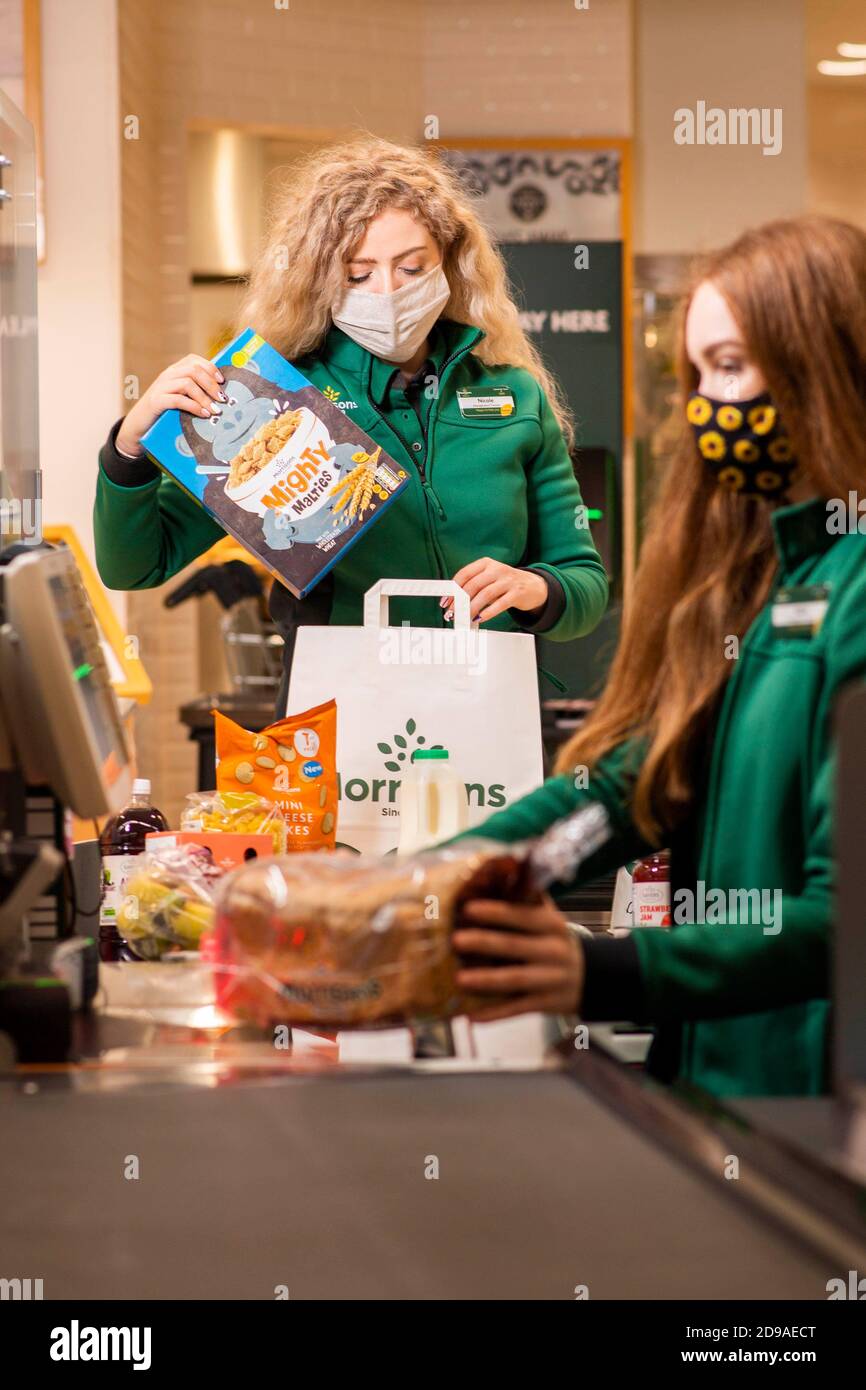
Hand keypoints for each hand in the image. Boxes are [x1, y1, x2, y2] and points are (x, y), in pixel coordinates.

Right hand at [115, 354, 226, 457]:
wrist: (139, 425)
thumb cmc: (165, 412)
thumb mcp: (181, 398)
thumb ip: (195, 392)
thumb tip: (220, 394)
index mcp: (174, 371)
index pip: (194, 360)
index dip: (210, 368)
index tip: (222, 381)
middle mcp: (167, 375)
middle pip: (194, 370)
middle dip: (211, 384)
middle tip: (222, 399)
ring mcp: (160, 387)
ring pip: (187, 383)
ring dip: (205, 397)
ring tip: (216, 410)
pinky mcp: (156, 401)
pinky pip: (178, 400)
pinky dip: (194, 407)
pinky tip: (204, 414)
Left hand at [443, 557, 546, 622]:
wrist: (534, 586)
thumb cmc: (506, 584)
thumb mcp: (489, 579)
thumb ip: (474, 586)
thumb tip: (453, 602)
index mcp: (486, 563)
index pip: (465, 574)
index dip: (453, 589)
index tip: (445, 602)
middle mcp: (497, 569)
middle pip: (473, 585)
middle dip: (460, 602)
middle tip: (453, 614)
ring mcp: (508, 580)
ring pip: (485, 595)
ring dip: (472, 608)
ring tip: (465, 618)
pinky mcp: (518, 592)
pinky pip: (501, 603)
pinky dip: (489, 612)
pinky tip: (481, 618)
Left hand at [454, 894, 584, 1020]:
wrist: (592, 977)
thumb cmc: (557, 942)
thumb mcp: (549, 919)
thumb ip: (526, 901)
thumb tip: (497, 872)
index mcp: (551, 925)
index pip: (521, 916)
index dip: (495, 912)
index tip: (469, 908)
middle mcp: (552, 951)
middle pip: (514, 946)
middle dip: (484, 942)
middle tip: (455, 940)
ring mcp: (550, 979)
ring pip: (515, 980)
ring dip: (486, 980)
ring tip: (458, 980)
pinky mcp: (545, 1003)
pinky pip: (517, 1009)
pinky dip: (494, 1013)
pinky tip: (471, 1015)